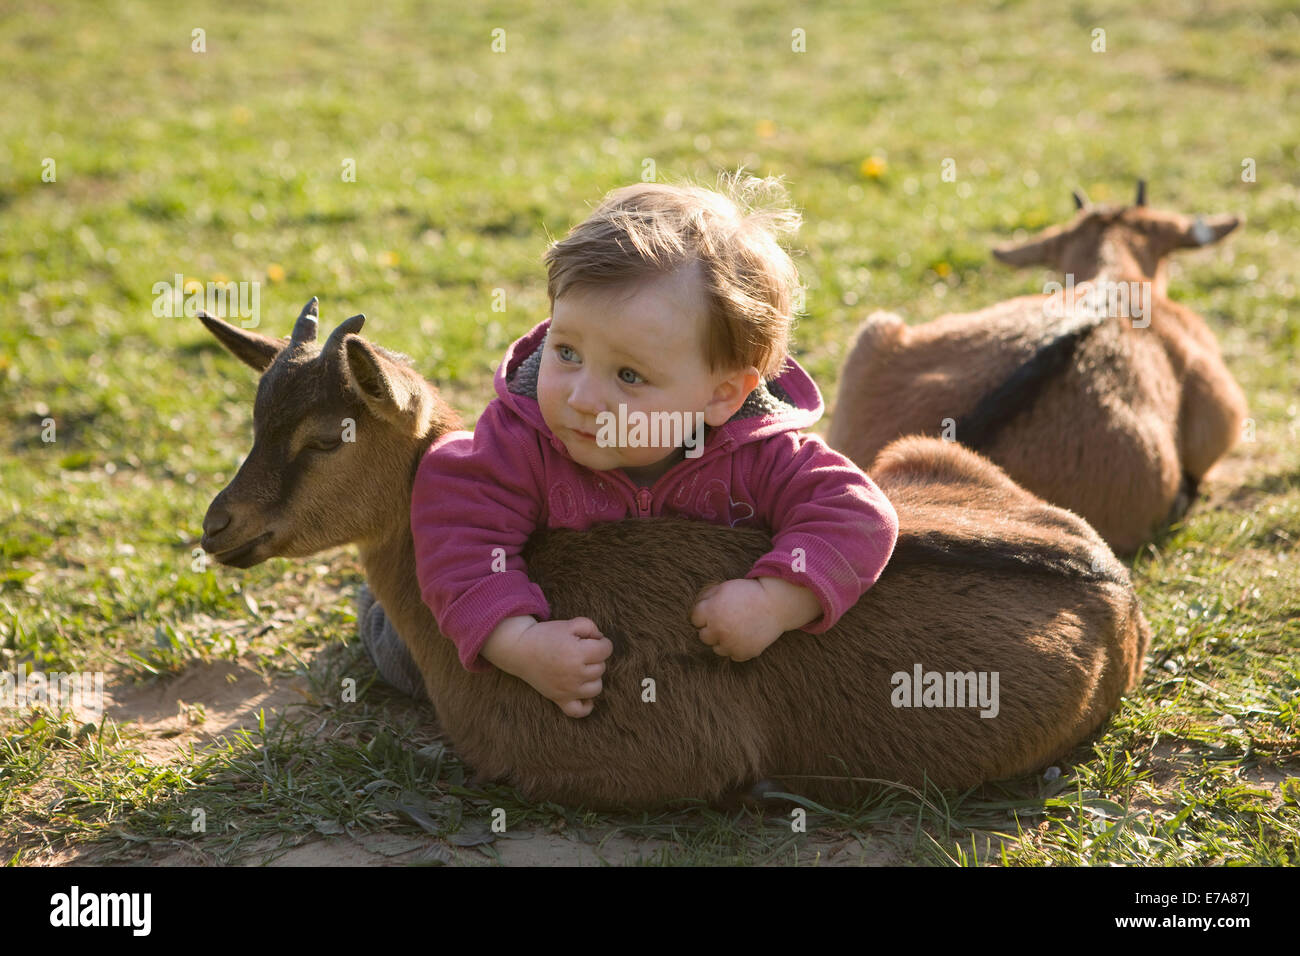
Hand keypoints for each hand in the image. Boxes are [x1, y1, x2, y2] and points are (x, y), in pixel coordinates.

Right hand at [484, 616, 612, 717]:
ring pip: (596, 688)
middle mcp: (575, 674)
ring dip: (592, 677)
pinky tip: (584, 694)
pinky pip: (579, 711)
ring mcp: (568, 689)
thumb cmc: (545, 635)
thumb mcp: (569, 623)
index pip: (606, 649)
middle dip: (595, 657)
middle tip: (581, 651)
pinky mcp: (559, 699)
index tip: (593, 640)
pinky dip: (585, 705)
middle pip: (601, 667)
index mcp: (578, 653)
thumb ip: (590, 627)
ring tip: (581, 668)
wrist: (520, 650)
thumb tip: (601, 639)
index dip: (603, 642)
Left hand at [689, 578, 788, 661]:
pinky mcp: (743, 653)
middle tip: (726, 621)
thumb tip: (695, 611)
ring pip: (717, 649)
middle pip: (703, 636)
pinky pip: (732, 656)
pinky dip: (737, 648)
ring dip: (723, 641)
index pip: (695, 620)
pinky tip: (744, 637)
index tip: (714, 611)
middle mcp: (718, 629)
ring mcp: (730, 643)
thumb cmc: (749, 593)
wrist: (776, 603)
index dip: (704, 614)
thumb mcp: (724, 587)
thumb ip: (707, 598)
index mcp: (710, 611)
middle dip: (712, 628)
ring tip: (736, 629)